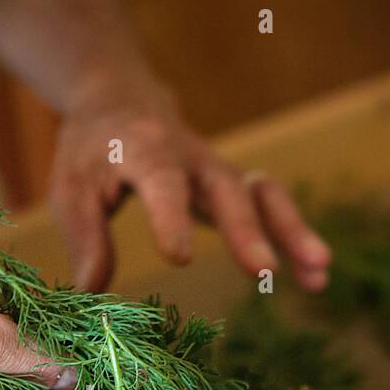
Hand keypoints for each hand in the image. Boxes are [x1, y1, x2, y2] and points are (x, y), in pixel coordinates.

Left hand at [48, 78, 332, 292]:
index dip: (171, 217)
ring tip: (319, 272)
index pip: (163, 181)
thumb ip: (84, 236)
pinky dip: (296, 238)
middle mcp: (192, 156)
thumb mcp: (70, 187)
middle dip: (248, 231)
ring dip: (293, 232)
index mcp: (145, 149)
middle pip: (227, 189)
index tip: (180, 258)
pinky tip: (316, 279)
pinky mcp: (236, 184)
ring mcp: (220, 169)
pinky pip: (273, 206)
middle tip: (264, 271)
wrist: (122, 100)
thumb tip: (92, 290)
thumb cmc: (91, 150)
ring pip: (264, 194)